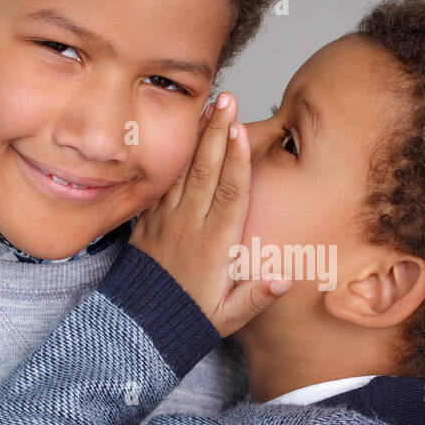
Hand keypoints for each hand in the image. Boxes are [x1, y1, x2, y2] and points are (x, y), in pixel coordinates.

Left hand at [129, 91, 290, 336]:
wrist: (141, 324)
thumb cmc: (190, 318)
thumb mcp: (228, 316)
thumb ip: (255, 296)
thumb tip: (283, 280)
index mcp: (215, 246)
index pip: (230, 195)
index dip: (237, 162)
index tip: (240, 132)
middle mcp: (191, 226)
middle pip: (207, 171)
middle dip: (217, 133)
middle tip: (227, 100)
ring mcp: (168, 220)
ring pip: (185, 171)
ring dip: (197, 136)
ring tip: (208, 106)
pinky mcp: (151, 220)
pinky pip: (164, 182)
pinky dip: (175, 156)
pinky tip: (182, 134)